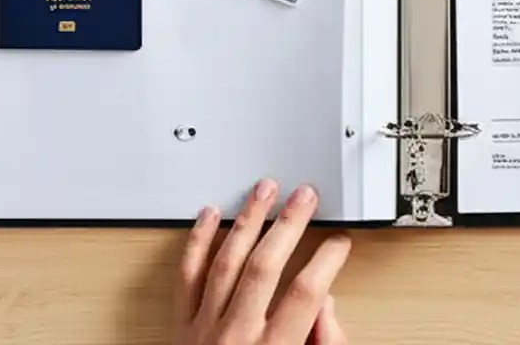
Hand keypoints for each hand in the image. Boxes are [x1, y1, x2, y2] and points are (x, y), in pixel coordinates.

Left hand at [173, 179, 351, 344]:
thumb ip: (324, 344)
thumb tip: (325, 304)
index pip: (305, 293)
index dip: (327, 261)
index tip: (339, 242)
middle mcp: (235, 338)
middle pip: (264, 267)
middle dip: (289, 224)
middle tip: (306, 197)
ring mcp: (204, 330)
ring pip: (226, 262)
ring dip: (248, 220)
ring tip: (265, 190)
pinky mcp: (180, 329)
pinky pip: (186, 277)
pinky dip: (197, 242)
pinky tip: (210, 216)